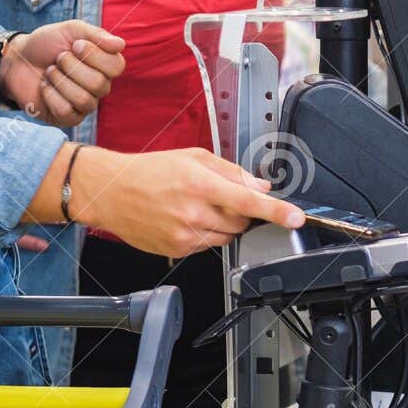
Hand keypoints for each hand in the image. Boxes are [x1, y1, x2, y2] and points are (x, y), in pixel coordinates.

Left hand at [0, 21, 125, 126]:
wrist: (17, 60)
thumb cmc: (46, 44)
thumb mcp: (71, 30)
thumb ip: (96, 35)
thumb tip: (121, 44)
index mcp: (105, 65)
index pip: (116, 66)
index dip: (95, 55)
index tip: (75, 45)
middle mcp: (100, 86)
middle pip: (99, 84)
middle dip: (71, 67)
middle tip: (58, 58)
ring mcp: (85, 104)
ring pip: (83, 99)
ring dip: (60, 81)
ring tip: (50, 72)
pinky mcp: (67, 117)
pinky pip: (66, 111)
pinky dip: (50, 94)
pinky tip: (44, 87)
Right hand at [73, 146, 304, 259]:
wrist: (110, 192)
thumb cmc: (149, 170)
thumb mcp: (193, 157)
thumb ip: (231, 171)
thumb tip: (261, 185)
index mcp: (200, 184)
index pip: (248, 200)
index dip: (276, 211)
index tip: (297, 218)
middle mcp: (193, 212)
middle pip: (242, 221)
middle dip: (241, 210)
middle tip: (219, 196)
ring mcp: (184, 234)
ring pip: (228, 236)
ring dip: (226, 223)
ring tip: (199, 205)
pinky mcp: (177, 250)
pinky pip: (209, 246)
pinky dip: (208, 233)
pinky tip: (186, 218)